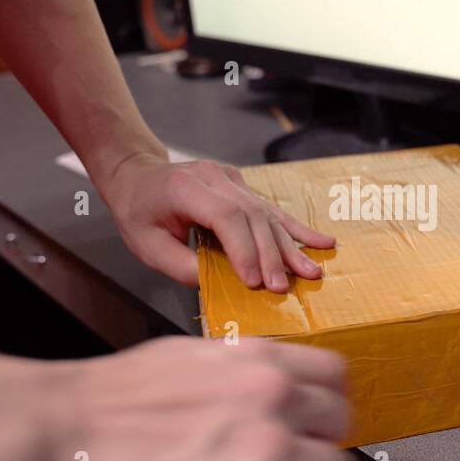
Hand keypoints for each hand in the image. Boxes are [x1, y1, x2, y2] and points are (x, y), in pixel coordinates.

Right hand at [49, 336, 355, 460]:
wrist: (64, 432)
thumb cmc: (112, 400)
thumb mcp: (192, 359)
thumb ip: (245, 370)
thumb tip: (277, 387)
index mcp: (258, 361)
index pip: (336, 375)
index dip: (328, 399)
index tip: (321, 416)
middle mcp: (272, 399)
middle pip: (340, 423)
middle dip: (322, 441)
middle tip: (300, 454)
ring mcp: (267, 450)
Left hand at [102, 152, 334, 289]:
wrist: (138, 174)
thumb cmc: (139, 211)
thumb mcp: (148, 246)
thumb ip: (183, 267)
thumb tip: (222, 286)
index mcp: (186, 188)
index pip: (225, 217)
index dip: (244, 250)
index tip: (254, 281)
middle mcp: (214, 178)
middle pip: (252, 216)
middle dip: (271, 255)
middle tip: (284, 286)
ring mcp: (231, 178)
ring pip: (267, 214)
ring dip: (290, 247)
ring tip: (312, 271)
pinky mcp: (243, 186)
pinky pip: (272, 210)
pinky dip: (297, 230)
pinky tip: (321, 241)